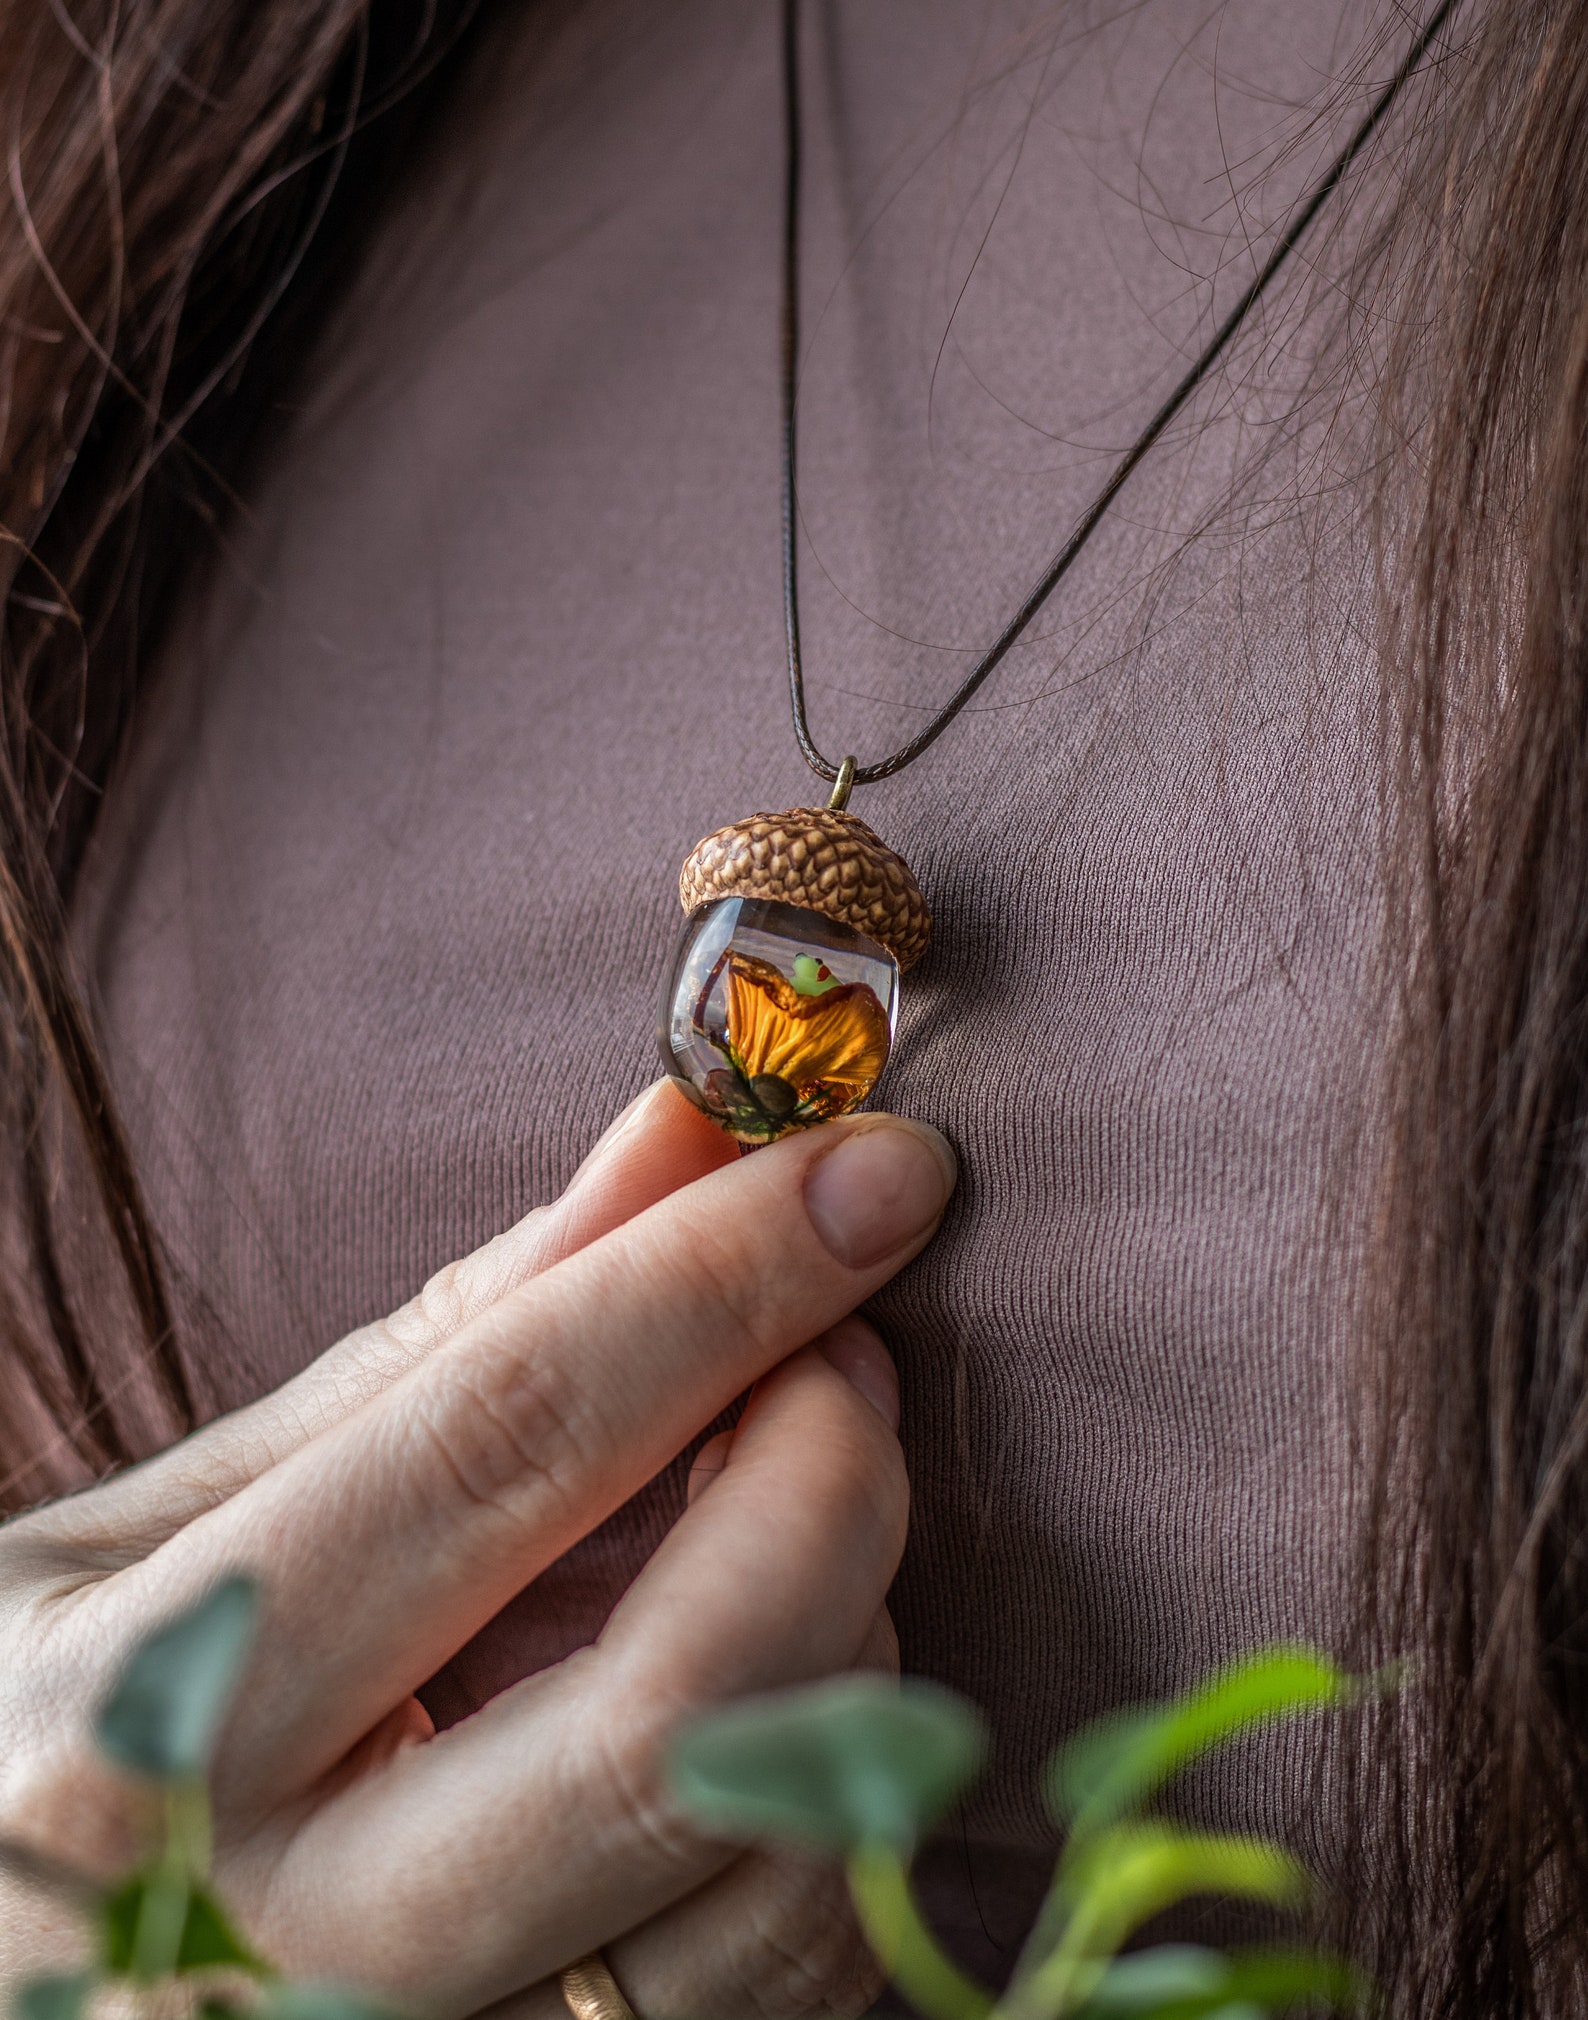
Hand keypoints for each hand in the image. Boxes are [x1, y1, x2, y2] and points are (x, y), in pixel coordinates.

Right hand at [0, 1084, 955, 2016]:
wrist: (10, 1960)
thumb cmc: (73, 1714)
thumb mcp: (185, 1515)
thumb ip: (447, 1345)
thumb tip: (687, 1145)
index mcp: (161, 1703)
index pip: (503, 1445)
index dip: (714, 1283)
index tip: (864, 1174)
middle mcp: (288, 1933)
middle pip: (678, 1710)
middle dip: (822, 1482)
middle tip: (832, 1357)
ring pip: (773, 1866)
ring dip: (847, 1640)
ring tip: (782, 1526)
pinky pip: (794, 1971)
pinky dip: (829, 1795)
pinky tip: (759, 1691)